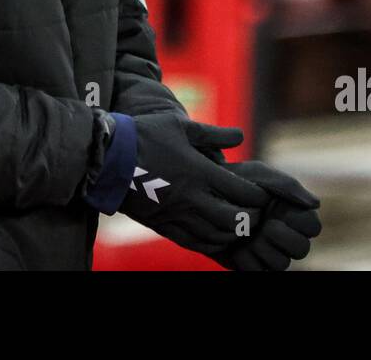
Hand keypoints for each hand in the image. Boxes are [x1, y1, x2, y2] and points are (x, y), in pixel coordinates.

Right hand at [118, 114, 269, 258]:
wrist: (108, 159)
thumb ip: (213, 134)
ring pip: (217, 236)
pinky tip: (217, 236)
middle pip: (234, 220)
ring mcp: (178, 215)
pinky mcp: (165, 226)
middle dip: (249, 218)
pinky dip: (212, 243)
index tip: (262, 194)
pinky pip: (196, 243)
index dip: (257, 196)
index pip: (241, 192)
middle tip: (255, 213)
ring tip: (238, 225)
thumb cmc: (146, 136)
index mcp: (200, 172)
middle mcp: (193, 198)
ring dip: (232, 233)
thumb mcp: (180, 127)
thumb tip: (240, 136)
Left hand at [213, 161, 321, 270]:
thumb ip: (289, 186)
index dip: (299, 222)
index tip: (278, 210)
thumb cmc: (237, 180)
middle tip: (265, 224)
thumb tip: (316, 204)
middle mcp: (284, 234)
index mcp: (293, 213)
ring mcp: (268, 251)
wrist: (206, 193)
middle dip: (283, 238)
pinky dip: (247, 259)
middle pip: (302, 250)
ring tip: (247, 231)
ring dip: (263, 247)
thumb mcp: (262, 175)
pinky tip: (237, 244)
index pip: (313, 227)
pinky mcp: (251, 263)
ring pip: (280, 263)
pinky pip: (258, 271)